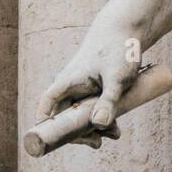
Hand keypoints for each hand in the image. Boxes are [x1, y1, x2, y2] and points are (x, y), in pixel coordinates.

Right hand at [36, 20, 143, 135]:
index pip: (47, 105)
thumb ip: (108, 100)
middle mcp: (71, 86)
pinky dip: (101, 119)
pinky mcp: (94, 89)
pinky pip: (92, 110)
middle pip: (65, 117)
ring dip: (94, 128)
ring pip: (80, 116)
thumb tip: (98, 124)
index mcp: (68, 81)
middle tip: (98, 143)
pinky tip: (115, 129)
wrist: (126, 28)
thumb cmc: (118, 48)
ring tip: (115, 134)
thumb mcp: (116, 76)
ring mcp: (82, 88)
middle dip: (79, 133)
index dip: (45, 124)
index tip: (50, 141)